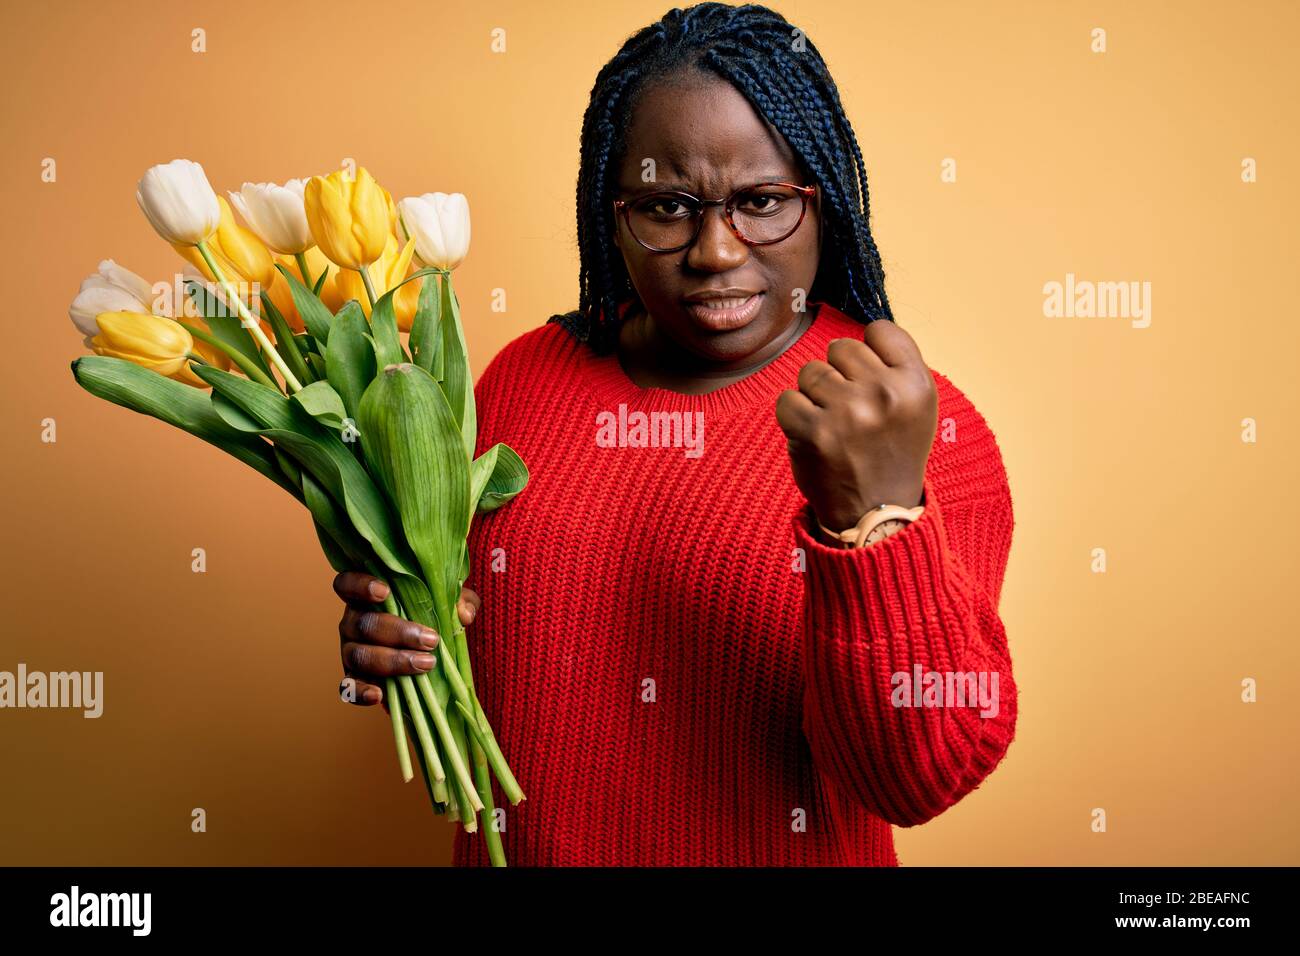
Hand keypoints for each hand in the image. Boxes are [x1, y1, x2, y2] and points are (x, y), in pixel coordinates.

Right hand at [333, 571, 480, 707]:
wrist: (423, 651)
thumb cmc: (428, 617)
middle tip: (431, 640)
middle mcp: (352, 622)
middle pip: (363, 624)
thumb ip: (458, 600)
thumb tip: (464, 614)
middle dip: (399, 632)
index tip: (384, 591)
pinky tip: (379, 695)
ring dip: (393, 661)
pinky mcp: (353, 677)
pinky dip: (361, 692)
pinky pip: (349, 687)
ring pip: (360, 654)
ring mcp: (350, 650)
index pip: (347, 583)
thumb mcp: (446, 603)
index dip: (360, 585)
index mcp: (367, 597)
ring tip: (425, 665)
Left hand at [775, 319, 937, 531]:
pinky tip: (814, 436)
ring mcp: (847, 412)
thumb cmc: (892, 451)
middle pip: (840, 348)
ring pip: (810, 371)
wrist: (876, 512)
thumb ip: (893, 364)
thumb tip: (859, 329)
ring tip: (834, 425)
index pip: (880, 329)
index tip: (870, 377)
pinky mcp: (812, 431)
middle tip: (851, 410)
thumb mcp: (916, 405)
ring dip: (814, 395)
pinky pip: (787, 399)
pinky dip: (794, 416)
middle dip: (839, 374)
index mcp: (916, 383)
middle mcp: (884, 394)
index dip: (869, 351)